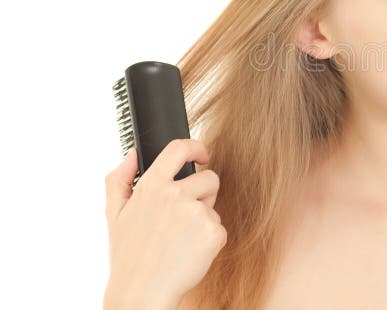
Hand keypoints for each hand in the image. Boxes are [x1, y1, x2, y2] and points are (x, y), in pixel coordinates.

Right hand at [104, 139, 225, 307]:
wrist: (142, 293)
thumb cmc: (129, 255)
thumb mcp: (114, 214)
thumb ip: (120, 178)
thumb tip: (133, 154)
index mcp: (152, 186)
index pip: (179, 149)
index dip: (196, 147)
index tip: (201, 155)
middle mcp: (175, 195)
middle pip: (209, 178)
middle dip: (203, 193)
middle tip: (183, 218)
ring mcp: (196, 213)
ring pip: (213, 206)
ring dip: (204, 218)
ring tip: (180, 239)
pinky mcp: (213, 232)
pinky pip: (219, 228)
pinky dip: (210, 239)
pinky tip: (189, 252)